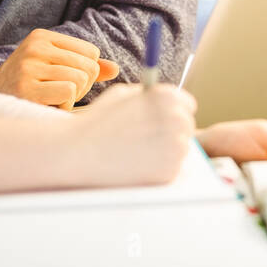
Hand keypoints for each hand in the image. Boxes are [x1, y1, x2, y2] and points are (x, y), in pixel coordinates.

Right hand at [0, 29, 119, 106]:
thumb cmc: (30, 84)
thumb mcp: (55, 67)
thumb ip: (85, 66)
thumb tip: (115, 69)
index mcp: (42, 37)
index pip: (91, 52)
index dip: (87, 71)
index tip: (68, 79)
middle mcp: (35, 47)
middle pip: (88, 67)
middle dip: (82, 85)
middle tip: (62, 92)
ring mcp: (29, 67)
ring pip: (80, 79)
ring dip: (72, 96)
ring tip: (53, 97)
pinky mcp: (26, 88)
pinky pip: (68, 92)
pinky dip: (64, 104)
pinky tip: (48, 104)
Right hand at [59, 84, 196, 186]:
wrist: (78, 151)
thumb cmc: (98, 121)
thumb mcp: (124, 94)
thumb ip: (150, 95)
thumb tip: (169, 100)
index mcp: (167, 97)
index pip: (188, 104)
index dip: (173, 111)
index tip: (161, 119)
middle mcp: (176, 119)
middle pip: (187, 126)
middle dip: (171, 130)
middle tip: (147, 138)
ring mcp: (175, 147)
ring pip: (181, 148)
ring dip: (166, 150)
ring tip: (137, 151)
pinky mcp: (169, 172)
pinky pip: (172, 168)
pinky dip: (158, 168)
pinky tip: (136, 164)